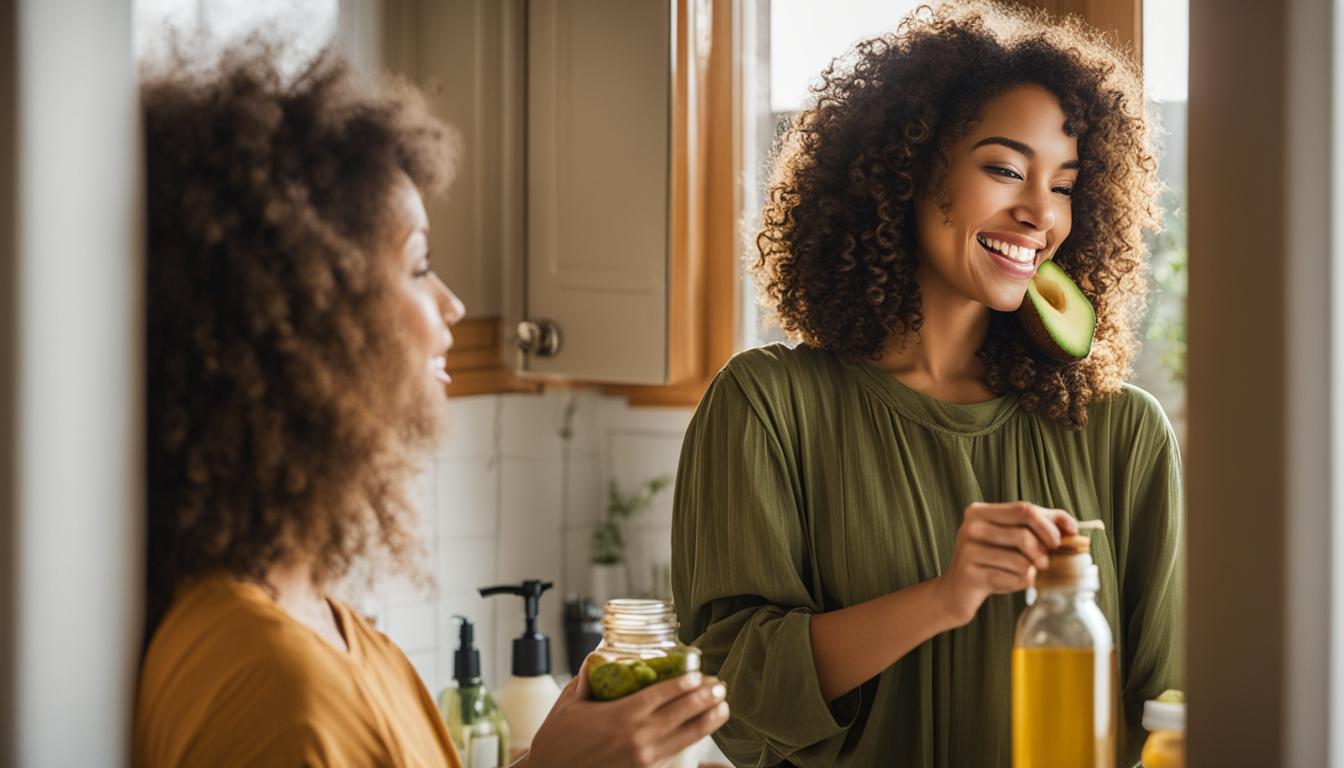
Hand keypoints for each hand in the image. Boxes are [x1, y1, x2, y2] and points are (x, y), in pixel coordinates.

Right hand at [517, 654, 729, 767]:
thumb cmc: (557, 740)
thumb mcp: (570, 701)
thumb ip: (588, 676)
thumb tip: (600, 654)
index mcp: (621, 716)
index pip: (662, 695)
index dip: (685, 684)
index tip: (700, 674)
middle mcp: (637, 738)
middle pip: (681, 714)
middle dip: (704, 699)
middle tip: (720, 686)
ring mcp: (643, 759)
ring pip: (684, 737)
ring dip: (707, 721)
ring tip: (723, 708)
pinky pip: (673, 755)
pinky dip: (690, 743)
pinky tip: (699, 733)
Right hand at [933, 501, 1077, 626]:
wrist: (956, 591)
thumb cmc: (990, 561)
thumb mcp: (1010, 538)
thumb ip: (1038, 525)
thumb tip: (1072, 527)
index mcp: (979, 511)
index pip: (1024, 509)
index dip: (1050, 524)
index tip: (1066, 537)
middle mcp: (971, 526)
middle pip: (1024, 534)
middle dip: (1043, 550)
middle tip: (1046, 561)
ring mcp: (968, 550)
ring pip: (1021, 560)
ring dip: (1033, 571)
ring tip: (1028, 573)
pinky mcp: (970, 573)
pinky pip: (1012, 578)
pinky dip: (1021, 583)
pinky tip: (1012, 582)